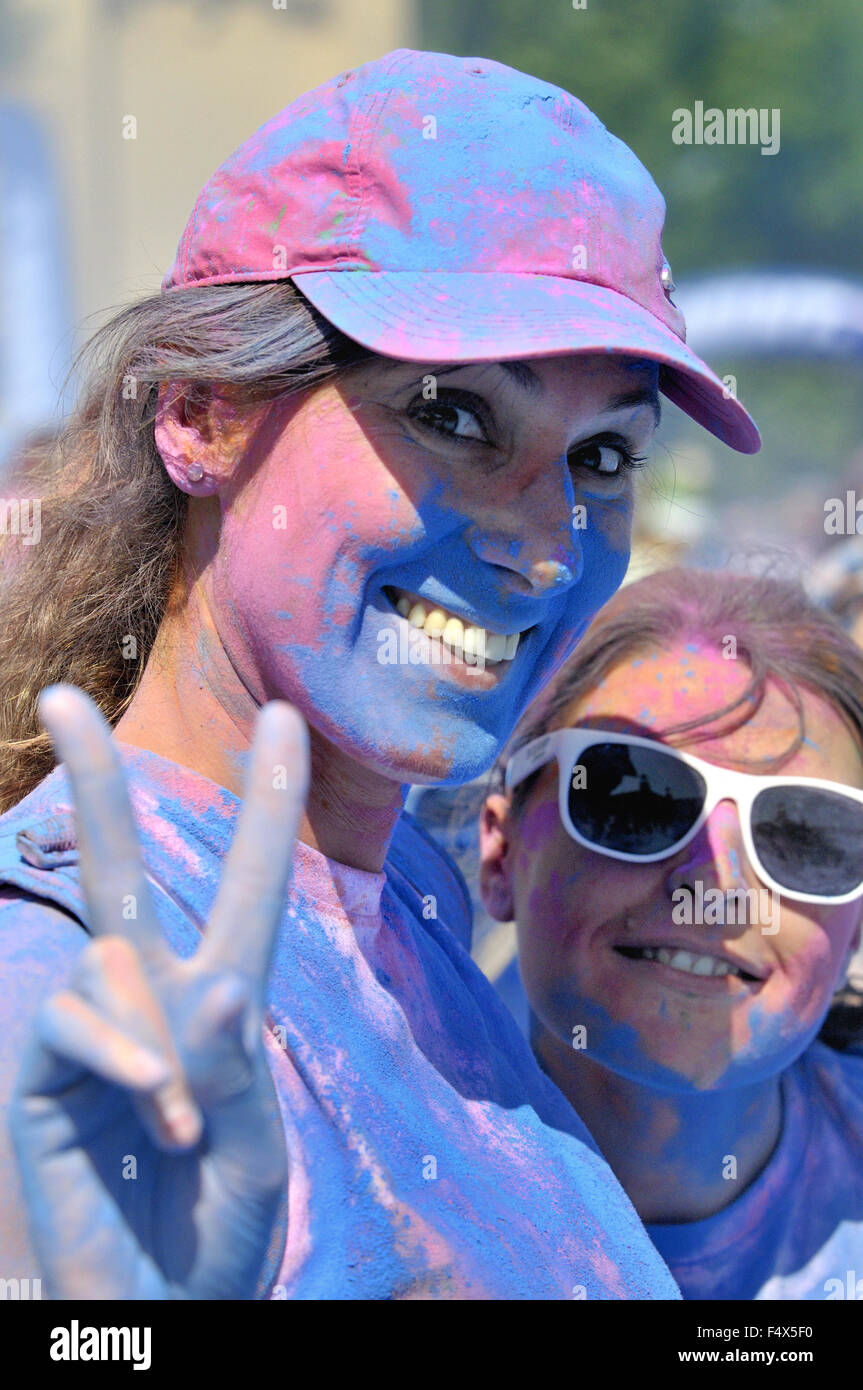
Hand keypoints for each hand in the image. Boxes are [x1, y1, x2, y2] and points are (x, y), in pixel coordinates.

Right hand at [9, 685, 307, 1299]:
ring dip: (152, 1034)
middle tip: (60, 698)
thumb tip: (221, 983)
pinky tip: (157, 1112)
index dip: (268, 805)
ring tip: (181, 1125)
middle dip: (94, 783)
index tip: (284, 721)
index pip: (250, 888)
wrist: (165, 1312)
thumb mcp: (257, 1152)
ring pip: (101, 947)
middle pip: (121, 870)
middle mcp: (154, 998)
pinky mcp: (44, 1075)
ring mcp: (95, 1032)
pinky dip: (119, 1055)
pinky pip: (70, 1018)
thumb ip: (240, 1067)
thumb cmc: (223, 1237)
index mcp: (226, 1003)